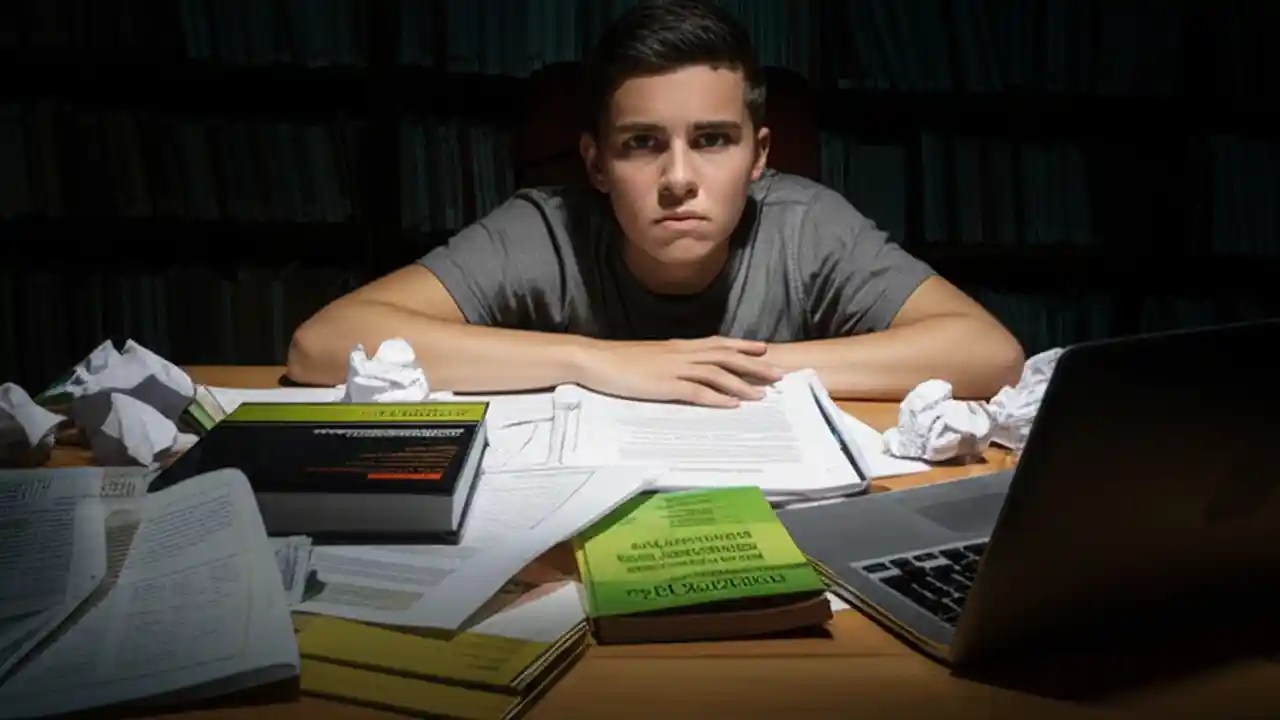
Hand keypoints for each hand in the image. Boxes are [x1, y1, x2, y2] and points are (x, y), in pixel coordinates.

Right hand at [575, 336, 785, 407]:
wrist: (595, 359)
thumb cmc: (619, 360)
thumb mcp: (651, 356)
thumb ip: (670, 360)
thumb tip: (684, 369)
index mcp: (679, 346)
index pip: (718, 343)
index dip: (742, 346)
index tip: (764, 349)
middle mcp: (682, 353)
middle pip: (726, 356)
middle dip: (754, 365)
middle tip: (778, 373)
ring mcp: (674, 369)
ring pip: (717, 374)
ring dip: (742, 383)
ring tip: (763, 394)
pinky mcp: (665, 385)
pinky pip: (697, 392)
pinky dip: (717, 398)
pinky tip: (733, 405)